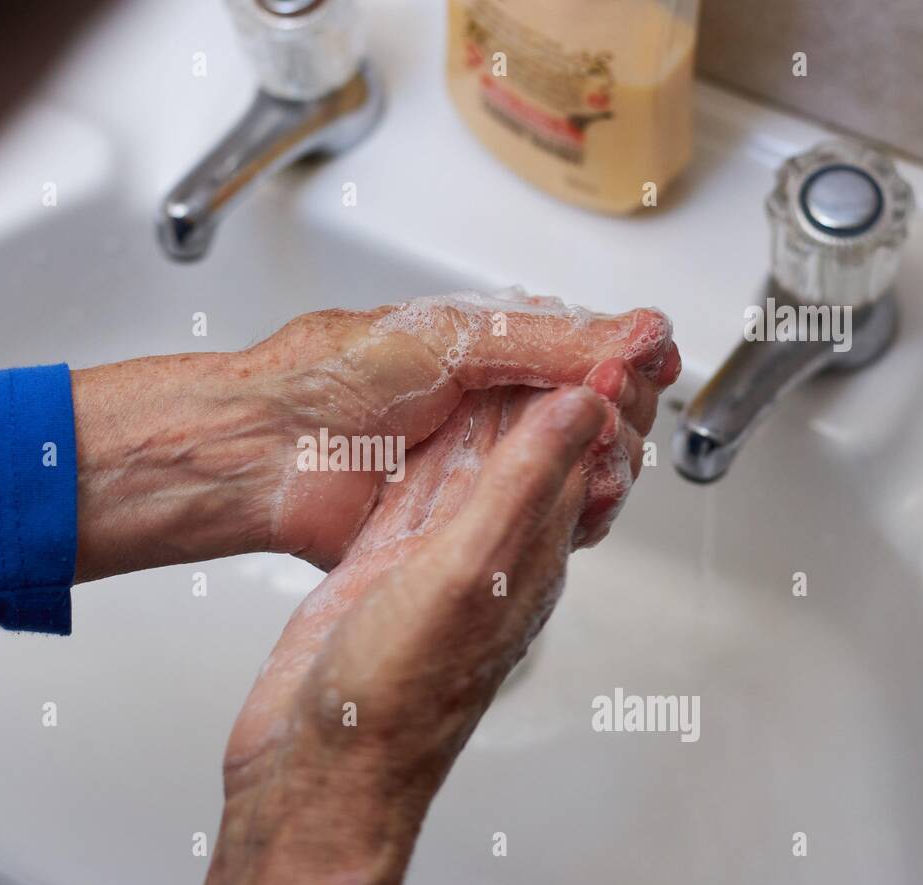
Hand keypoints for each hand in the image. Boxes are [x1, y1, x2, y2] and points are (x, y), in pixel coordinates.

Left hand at [70, 291, 676, 579]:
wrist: (269, 451)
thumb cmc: (332, 379)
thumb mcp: (454, 340)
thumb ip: (550, 342)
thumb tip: (639, 329)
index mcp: (492, 350)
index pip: (591, 355)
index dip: (629, 362)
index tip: (653, 366)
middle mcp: (494, 406)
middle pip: (595, 414)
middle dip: (622, 415)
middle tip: (624, 415)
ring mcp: (484, 463)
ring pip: (575, 468)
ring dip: (604, 464)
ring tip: (608, 460)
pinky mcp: (468, 517)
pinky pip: (537, 517)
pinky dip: (570, 511)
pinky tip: (584, 503)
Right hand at [197, 382, 628, 884]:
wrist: (313, 768)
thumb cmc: (392, 702)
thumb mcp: (465, 575)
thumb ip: (518, 488)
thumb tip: (580, 409)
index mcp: (527, 557)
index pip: (586, 458)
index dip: (611, 394)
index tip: (631, 335)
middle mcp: (489, 555)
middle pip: (540, 454)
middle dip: (570, 390)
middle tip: (595, 330)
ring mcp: (434, 560)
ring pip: (478, 465)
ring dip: (502, 409)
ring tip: (518, 349)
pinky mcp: (382, 567)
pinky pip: (417, 488)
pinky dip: (432, 445)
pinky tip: (431, 420)